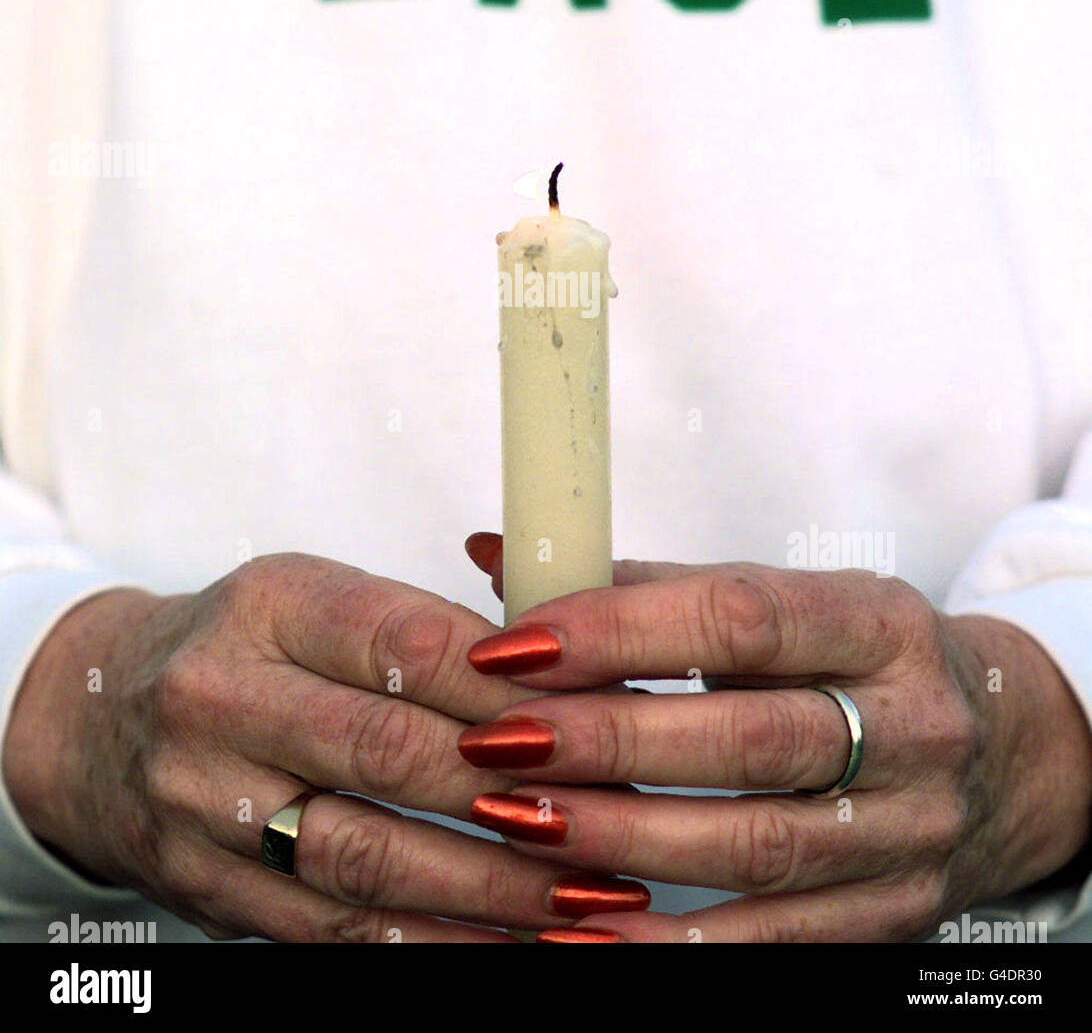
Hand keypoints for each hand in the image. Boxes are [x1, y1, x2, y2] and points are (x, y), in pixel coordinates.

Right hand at [3, 553, 649, 940]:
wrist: (100, 715)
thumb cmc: (240, 646)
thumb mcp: (312, 599)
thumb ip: (417, 631)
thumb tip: (558, 672)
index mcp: (268, 606)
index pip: (407, 641)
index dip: (513, 683)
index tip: (598, 710)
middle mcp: (223, 701)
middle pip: (391, 751)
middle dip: (517, 787)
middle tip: (616, 810)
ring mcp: (204, 804)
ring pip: (368, 856)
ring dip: (491, 884)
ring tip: (586, 893)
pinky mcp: (208, 890)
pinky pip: (333, 928)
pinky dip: (429, 942)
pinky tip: (507, 943)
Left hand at [461, 534, 1091, 941]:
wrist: (998, 750)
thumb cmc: (861, 661)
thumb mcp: (787, 604)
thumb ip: (648, 587)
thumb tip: (503, 559)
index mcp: (878, 624)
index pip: (741, 619)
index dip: (622, 629)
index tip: (519, 644)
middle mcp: (911, 726)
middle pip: (747, 737)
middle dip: (609, 739)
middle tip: (501, 740)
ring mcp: (909, 830)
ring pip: (754, 845)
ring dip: (622, 839)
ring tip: (519, 821)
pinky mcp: (892, 913)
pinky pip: (773, 940)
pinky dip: (672, 942)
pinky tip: (582, 928)